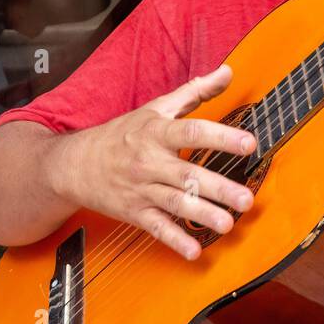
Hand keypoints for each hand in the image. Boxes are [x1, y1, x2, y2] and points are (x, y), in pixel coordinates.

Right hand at [48, 64, 257, 259]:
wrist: (74, 164)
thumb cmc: (123, 133)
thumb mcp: (157, 107)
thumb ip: (195, 91)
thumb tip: (228, 71)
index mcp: (157, 132)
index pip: (193, 132)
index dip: (221, 137)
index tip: (249, 143)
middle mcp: (150, 162)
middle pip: (188, 174)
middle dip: (219, 188)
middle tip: (247, 198)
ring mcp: (142, 189)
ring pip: (176, 203)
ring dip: (203, 215)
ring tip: (229, 224)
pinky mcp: (134, 212)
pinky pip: (156, 228)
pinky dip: (175, 241)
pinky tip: (195, 252)